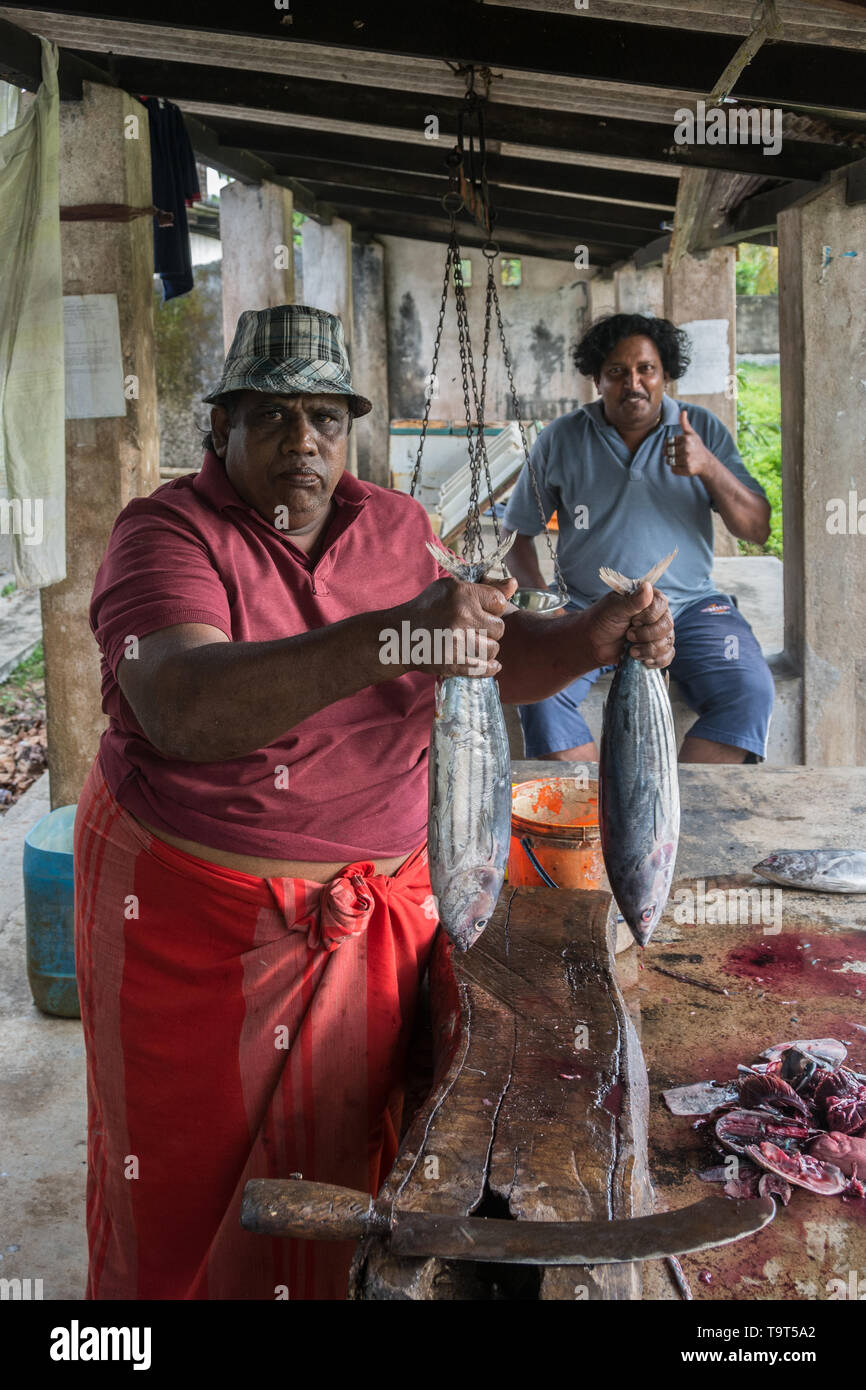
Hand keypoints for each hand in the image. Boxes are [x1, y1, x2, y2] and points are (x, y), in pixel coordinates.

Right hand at [388, 575, 517, 677]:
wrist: (398, 635)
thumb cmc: (427, 609)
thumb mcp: (451, 588)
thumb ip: (485, 587)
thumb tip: (514, 584)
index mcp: (461, 594)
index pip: (499, 602)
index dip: (492, 608)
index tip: (480, 611)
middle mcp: (461, 616)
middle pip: (499, 628)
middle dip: (489, 629)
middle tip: (473, 629)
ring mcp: (457, 642)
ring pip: (493, 648)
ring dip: (485, 648)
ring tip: (471, 643)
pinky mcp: (453, 663)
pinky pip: (484, 668)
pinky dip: (488, 667)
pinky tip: (486, 663)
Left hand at [582, 582, 674, 670]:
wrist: (594, 642)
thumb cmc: (602, 620)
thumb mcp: (614, 609)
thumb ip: (633, 601)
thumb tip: (647, 586)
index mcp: (648, 598)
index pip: (662, 605)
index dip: (648, 617)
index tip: (632, 621)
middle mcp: (657, 614)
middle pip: (667, 625)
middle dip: (646, 635)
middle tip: (628, 635)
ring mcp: (658, 632)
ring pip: (667, 642)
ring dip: (648, 650)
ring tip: (631, 650)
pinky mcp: (657, 648)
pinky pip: (667, 656)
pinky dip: (656, 661)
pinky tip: (642, 660)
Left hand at [666, 410, 717, 478]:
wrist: (706, 462)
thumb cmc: (697, 446)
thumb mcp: (692, 434)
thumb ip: (685, 424)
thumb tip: (683, 411)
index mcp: (686, 438)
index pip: (668, 442)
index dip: (670, 444)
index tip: (677, 446)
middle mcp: (687, 448)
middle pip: (667, 452)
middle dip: (669, 453)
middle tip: (678, 454)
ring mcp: (687, 459)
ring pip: (669, 461)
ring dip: (672, 461)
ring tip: (681, 460)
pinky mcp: (687, 469)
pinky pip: (673, 470)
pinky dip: (676, 469)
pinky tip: (683, 466)